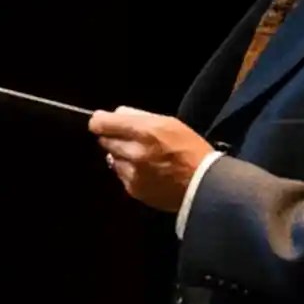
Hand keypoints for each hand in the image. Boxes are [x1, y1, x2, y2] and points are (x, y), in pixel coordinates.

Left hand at [89, 106, 214, 211]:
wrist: (203, 186)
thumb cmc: (190, 150)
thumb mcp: (169, 122)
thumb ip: (139, 116)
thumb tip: (115, 113)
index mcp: (144, 131)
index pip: (102, 123)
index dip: (100, 121)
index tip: (103, 121)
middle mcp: (134, 152)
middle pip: (104, 140)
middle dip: (113, 137)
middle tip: (131, 138)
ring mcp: (132, 173)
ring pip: (111, 158)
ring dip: (121, 155)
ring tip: (143, 156)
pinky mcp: (133, 189)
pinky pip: (120, 174)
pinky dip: (128, 171)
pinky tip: (147, 171)